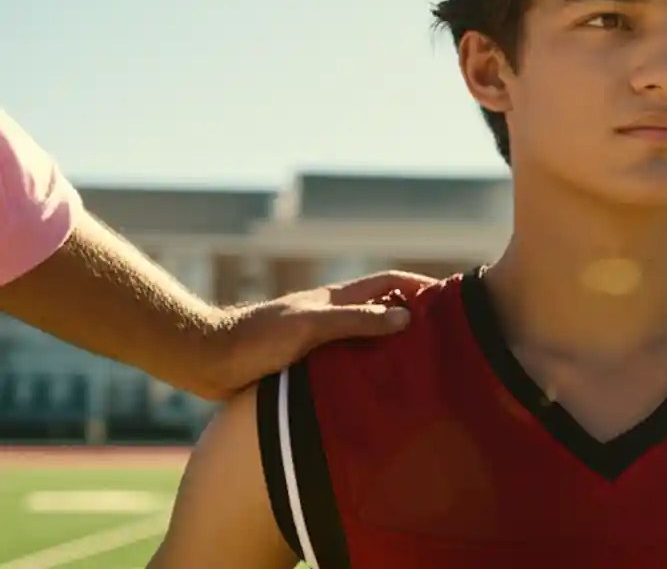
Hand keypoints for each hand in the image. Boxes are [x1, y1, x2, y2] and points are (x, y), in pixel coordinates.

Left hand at [199, 271, 435, 399]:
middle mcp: (332, 315)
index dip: (420, 285)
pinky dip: (371, 370)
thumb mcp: (311, 326)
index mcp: (335, 299)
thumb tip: (407, 317)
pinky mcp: (308, 365)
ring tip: (422, 368)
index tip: (451, 297)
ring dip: (393, 346)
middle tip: (447, 337)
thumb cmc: (256, 339)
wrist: (207, 362)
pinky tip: (380, 392)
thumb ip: (357, 321)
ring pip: (368, 338)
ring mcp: (320, 339)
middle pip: (383, 309)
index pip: (389, 282)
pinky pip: (351, 364)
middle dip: (415, 316)